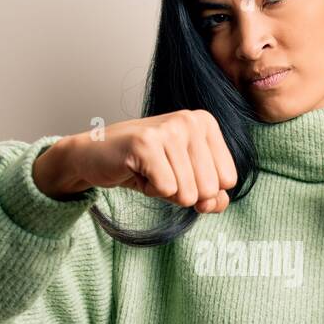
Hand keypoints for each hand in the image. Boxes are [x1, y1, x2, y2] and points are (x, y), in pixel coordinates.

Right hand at [34, 109, 237, 212]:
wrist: (94, 156)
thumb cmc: (144, 166)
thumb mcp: (185, 180)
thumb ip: (212, 195)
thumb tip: (217, 203)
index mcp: (206, 124)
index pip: (228, 180)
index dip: (202, 189)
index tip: (177, 172)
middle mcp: (190, 120)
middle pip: (211, 189)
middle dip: (183, 193)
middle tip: (160, 173)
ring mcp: (168, 129)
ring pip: (188, 193)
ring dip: (164, 191)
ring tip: (149, 171)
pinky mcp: (146, 143)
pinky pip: (166, 190)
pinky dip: (149, 190)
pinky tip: (137, 172)